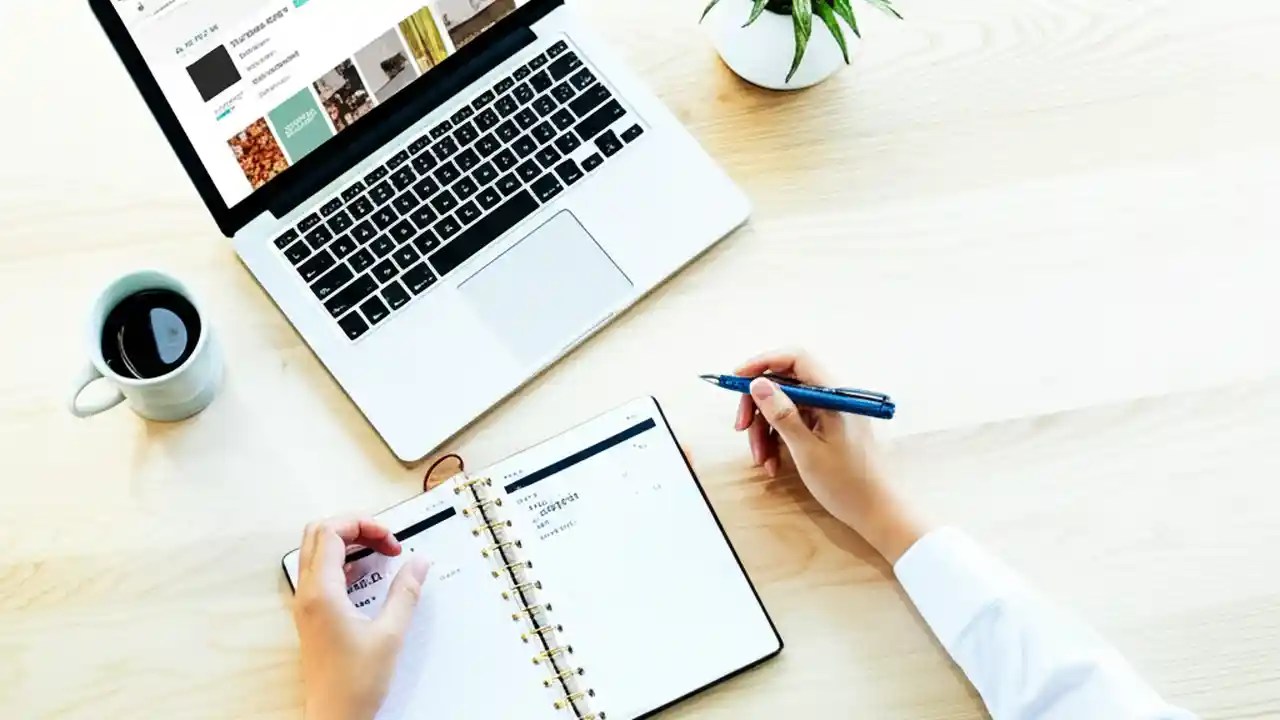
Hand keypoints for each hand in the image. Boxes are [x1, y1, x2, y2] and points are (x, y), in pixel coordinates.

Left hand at [293, 517, 429, 719]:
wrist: (335, 717)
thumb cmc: (355, 683)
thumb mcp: (390, 633)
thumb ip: (406, 591)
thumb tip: (418, 562)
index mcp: (321, 592)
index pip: (332, 532)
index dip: (363, 525)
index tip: (391, 539)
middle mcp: (307, 593)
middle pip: (319, 534)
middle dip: (354, 527)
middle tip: (384, 539)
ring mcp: (306, 604)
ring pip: (317, 552)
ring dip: (347, 543)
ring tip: (380, 553)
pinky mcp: (312, 615)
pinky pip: (321, 573)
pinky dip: (343, 563)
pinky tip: (368, 575)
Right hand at [733, 350, 927, 563]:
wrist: (878, 511)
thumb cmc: (848, 483)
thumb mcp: (807, 450)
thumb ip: (782, 414)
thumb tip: (758, 383)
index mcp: (834, 394)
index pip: (795, 359)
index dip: (762, 363)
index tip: (736, 380)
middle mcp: (832, 396)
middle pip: (784, 383)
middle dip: (758, 404)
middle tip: (741, 428)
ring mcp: (828, 412)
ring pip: (784, 406)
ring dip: (765, 429)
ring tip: (762, 460)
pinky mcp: (825, 427)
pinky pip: (794, 423)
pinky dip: (778, 439)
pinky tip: (774, 464)